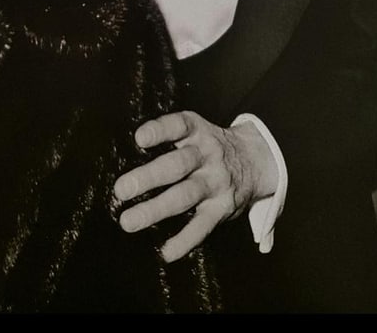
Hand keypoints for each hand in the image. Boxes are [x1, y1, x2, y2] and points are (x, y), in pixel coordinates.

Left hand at [113, 111, 277, 261]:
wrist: (255, 160)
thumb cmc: (210, 146)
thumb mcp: (196, 131)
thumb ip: (168, 137)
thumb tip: (126, 150)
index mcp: (197, 132)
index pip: (178, 126)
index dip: (159, 131)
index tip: (139, 139)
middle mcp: (207, 155)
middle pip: (176, 165)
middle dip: (148, 177)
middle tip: (121, 190)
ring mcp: (215, 182)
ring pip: (184, 195)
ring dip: (155, 210)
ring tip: (129, 221)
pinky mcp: (222, 208)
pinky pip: (202, 226)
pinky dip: (184, 241)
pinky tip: (166, 251)